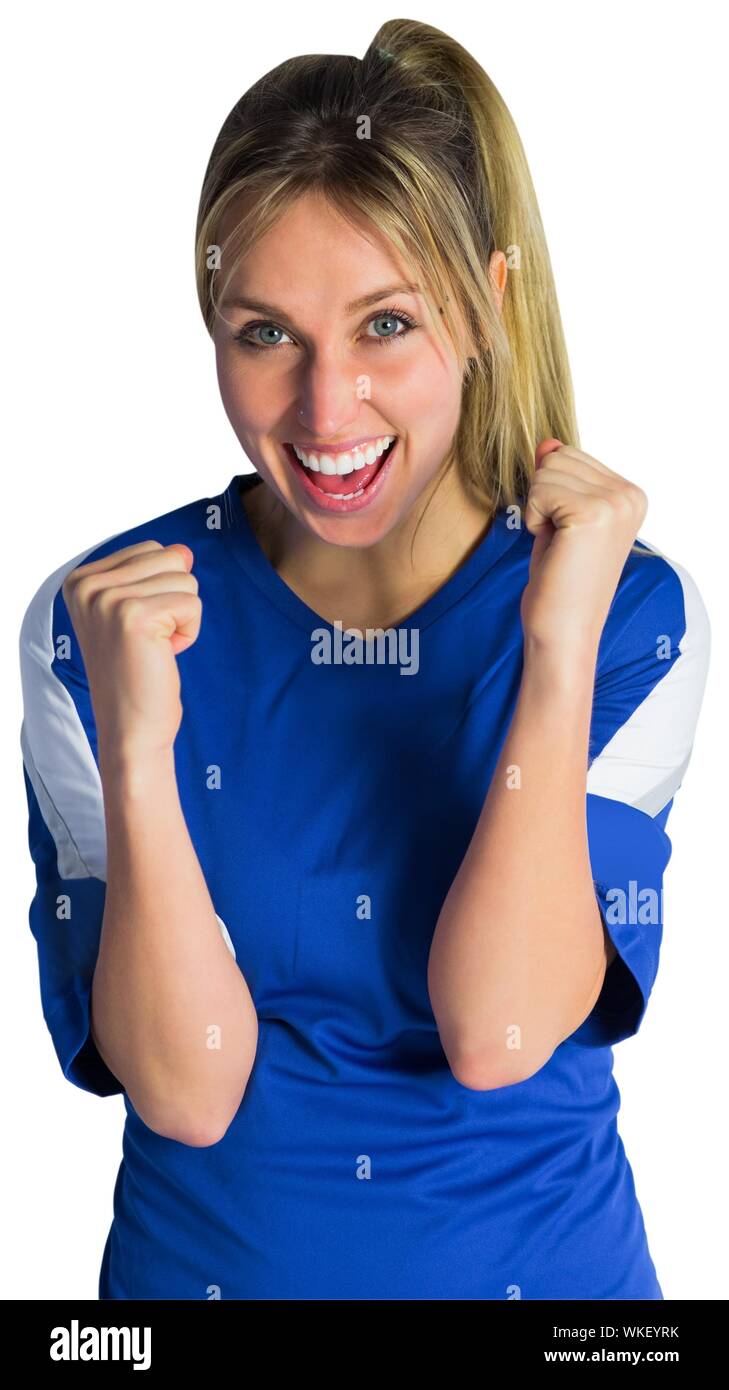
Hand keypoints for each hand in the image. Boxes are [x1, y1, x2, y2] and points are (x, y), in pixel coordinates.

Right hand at [62, 540, 201, 762]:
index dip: (159, 589)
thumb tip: (184, 551)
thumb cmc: (136, 673)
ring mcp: (107, 599)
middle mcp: (87, 585)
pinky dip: (188, 632)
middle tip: (150, 640)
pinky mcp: (134, 616)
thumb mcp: (137, 612)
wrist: (130, 727)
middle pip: (169, 558)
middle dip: (174, 600)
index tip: (137, 628)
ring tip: (155, 648)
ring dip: (181, 617)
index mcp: (80, 580)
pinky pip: (191, 603)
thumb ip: (154, 574)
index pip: (150, 549)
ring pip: (184, 579)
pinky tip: (163, 655)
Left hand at [520, 440, 647, 654]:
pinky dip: (533, 520)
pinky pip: (539, 491)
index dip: (552, 493)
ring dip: (538, 509)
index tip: (567, 533)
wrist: (563, 628)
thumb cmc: (559, 580)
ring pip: (545, 472)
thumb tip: (548, 443)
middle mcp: (630, 495)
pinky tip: (552, 547)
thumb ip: (558, 477)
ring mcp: (616, 503)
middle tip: (559, 540)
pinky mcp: (593, 514)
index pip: (570, 455)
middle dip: (543, 497)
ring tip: (558, 545)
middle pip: (557, 458)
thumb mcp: (558, 517)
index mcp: (631, 494)